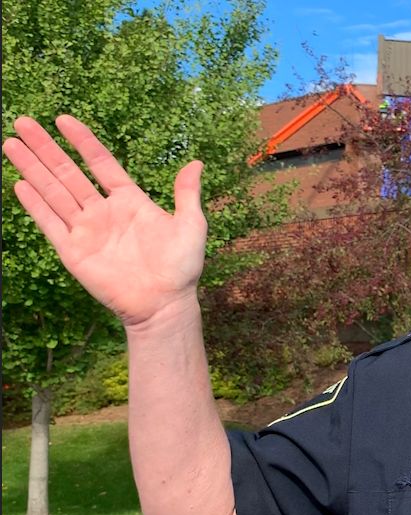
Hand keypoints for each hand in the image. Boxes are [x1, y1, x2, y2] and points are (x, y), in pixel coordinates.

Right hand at [3, 115, 207, 327]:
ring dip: (32, 169)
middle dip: (45, 148)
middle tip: (22, 122)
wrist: (164, 304)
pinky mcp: (74, 252)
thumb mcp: (191, 225)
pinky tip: (20, 184)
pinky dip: (35, 205)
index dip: (82, 141)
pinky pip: (50, 224)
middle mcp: (104, 212)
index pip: (100, 163)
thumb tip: (197, 163)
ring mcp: (86, 231)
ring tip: (11, 144)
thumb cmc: (181, 267)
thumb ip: (187, 194)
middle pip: (68, 172)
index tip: (63, 119)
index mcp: (130, 201)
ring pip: (53, 192)